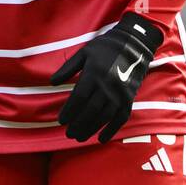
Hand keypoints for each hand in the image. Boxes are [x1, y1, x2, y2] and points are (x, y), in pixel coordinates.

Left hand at [49, 12, 162, 143]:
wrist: (133, 45)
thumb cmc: (104, 48)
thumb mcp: (84, 53)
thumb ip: (67, 68)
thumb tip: (52, 82)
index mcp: (94, 73)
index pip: (79, 97)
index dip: (69, 111)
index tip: (61, 121)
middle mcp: (107, 85)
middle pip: (91, 110)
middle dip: (78, 124)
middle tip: (68, 134)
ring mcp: (120, 93)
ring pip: (104, 116)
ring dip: (91, 129)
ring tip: (80, 137)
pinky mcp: (129, 98)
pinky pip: (121, 118)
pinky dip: (112, 130)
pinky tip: (101, 139)